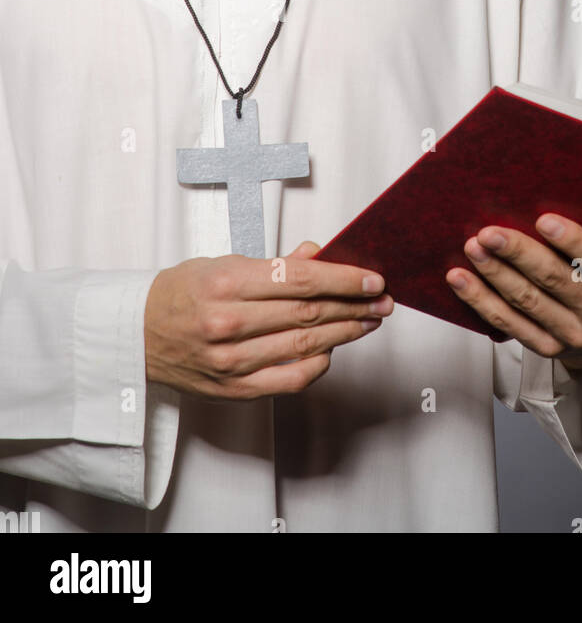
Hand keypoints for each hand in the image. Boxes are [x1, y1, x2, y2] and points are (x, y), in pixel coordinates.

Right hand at [144, 240, 392, 399]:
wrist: (136, 336)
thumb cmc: (182, 293)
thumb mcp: (224, 264)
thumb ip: (274, 264)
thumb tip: (317, 255)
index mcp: (227, 284)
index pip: (300, 280)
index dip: (343, 280)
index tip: (372, 279)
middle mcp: (229, 323)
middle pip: (308, 314)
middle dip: (354, 306)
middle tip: (382, 302)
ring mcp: (231, 361)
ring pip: (304, 346)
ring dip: (345, 333)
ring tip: (369, 322)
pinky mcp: (233, 389)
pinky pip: (289, 380)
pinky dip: (317, 365)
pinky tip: (332, 350)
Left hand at [445, 188, 581, 368]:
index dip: (574, 242)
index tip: (545, 218)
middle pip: (557, 284)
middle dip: (520, 255)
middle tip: (489, 230)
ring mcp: (574, 337)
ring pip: (529, 305)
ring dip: (495, 276)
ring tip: (471, 247)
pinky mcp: (548, 349)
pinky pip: (509, 326)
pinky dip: (482, 302)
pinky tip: (459, 279)